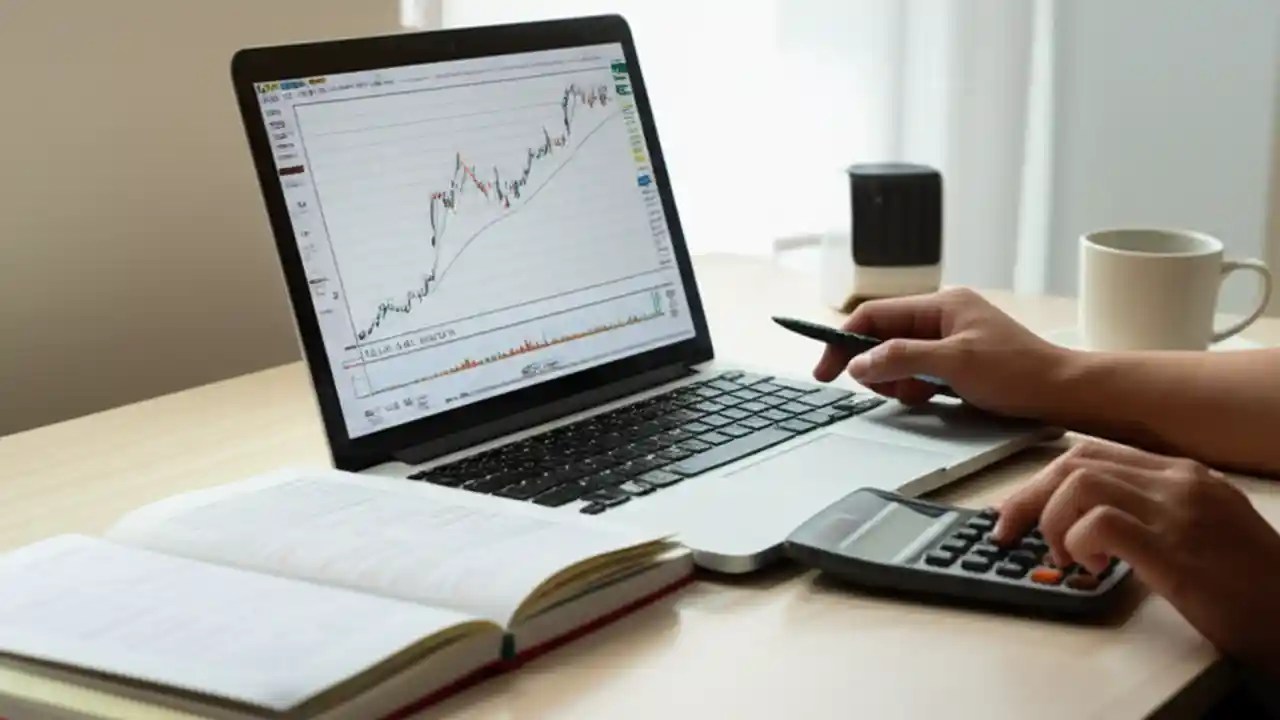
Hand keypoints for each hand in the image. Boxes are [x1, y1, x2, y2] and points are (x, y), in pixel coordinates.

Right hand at [811, 288, 1071, 416]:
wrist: (1063, 393)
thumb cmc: (1017, 373)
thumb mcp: (953, 364)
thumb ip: (901, 358)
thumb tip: (858, 363)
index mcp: (941, 304)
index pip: (875, 315)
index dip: (844, 341)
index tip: (826, 371)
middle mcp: (942, 316)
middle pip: (883, 338)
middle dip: (878, 367)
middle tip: (892, 390)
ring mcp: (950, 340)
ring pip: (898, 360)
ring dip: (899, 382)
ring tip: (924, 395)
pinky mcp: (957, 363)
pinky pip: (918, 374)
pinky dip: (916, 388)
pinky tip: (934, 398)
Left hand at [995, 439, 1279, 673]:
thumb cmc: (1250, 585)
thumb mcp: (1200, 531)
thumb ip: (1150, 513)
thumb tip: (1085, 522)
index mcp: (1183, 474)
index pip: (1092, 454)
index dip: (1043, 481)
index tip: (1017, 511)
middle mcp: (1179, 482)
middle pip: (1076, 462)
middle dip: (1030, 496)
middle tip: (1010, 532)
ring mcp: (1178, 512)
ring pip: (1080, 483)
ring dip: (1053, 521)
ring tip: (1065, 556)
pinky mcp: (1175, 549)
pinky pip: (1100, 524)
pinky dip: (1077, 543)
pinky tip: (1089, 567)